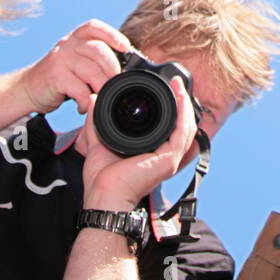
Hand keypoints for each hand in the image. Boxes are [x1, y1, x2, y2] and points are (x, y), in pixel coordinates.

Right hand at [14, 20, 130, 115]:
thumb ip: (95, 60)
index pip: (94, 27)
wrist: (27, 89)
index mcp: (76, 38)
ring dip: (102, 87)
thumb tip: (125, 70)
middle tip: (115, 84)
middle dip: (112, 69)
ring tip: (101, 97)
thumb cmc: (60, 77)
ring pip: (91, 70)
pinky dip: (86, 101)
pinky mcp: (55, 76)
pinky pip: (79, 89)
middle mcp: (68, 44)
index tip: (125, 47)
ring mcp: (60, 59)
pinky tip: (83, 106)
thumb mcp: (77, 61)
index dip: (112, 34)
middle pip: (99, 50)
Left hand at [80, 75, 196, 209]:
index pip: (168, 129)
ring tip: (179, 86)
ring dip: (185, 104)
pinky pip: (183, 132)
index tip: (164, 91)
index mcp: (151, 154)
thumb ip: (95, 121)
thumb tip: (93, 99)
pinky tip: (181, 98)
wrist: (104, 195)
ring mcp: (170, 159)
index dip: (170, 109)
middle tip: (176, 84)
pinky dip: (184, 113)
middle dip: (181, 103)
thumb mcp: (97, 142)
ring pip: (186, 126)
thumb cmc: (102, 180)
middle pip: (180, 125)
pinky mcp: (170, 159)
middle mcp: (164, 156)